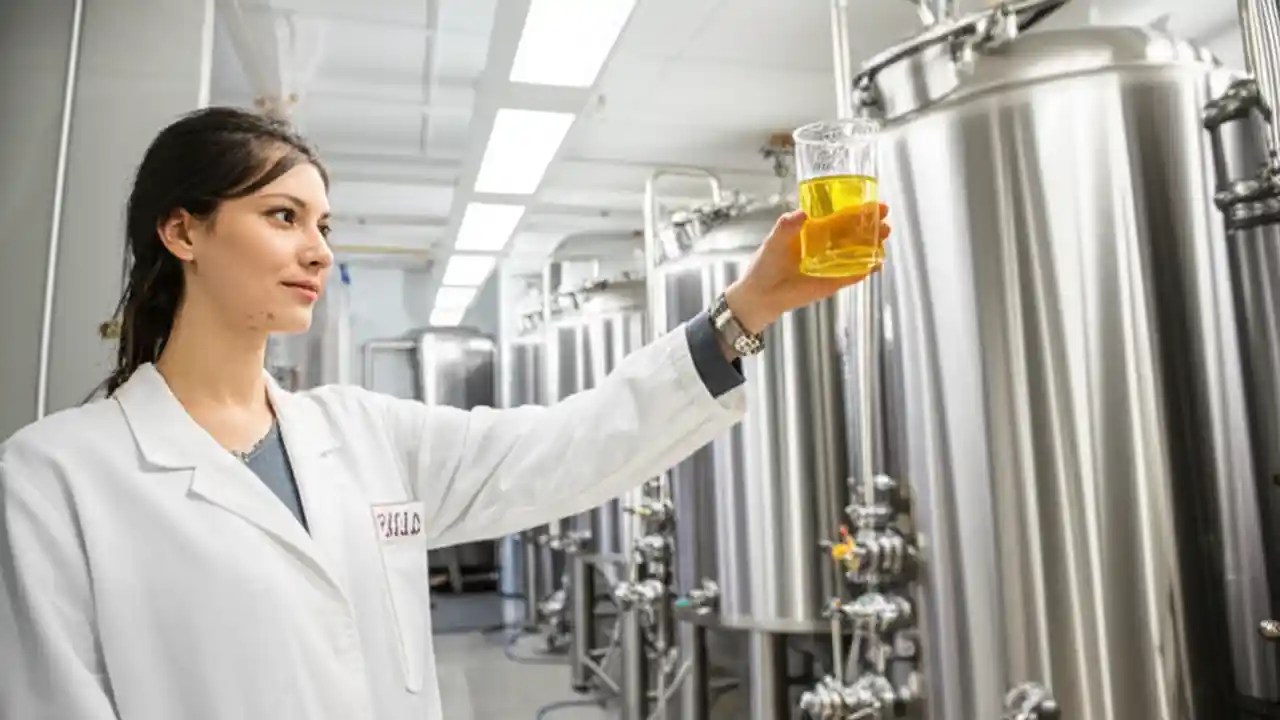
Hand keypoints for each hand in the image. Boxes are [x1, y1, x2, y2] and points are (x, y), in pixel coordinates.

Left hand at [723, 203, 890, 333]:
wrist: (760, 294)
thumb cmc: (765, 264)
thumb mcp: (774, 240)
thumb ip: (786, 226)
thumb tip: (802, 213)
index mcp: (815, 230)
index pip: (842, 217)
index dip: (859, 210)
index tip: (876, 204)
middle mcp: (827, 246)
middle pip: (855, 234)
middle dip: (872, 227)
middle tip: (885, 222)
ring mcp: (832, 264)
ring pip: (858, 253)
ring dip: (873, 246)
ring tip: (883, 240)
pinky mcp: (832, 282)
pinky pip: (852, 275)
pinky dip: (865, 270)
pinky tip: (876, 264)